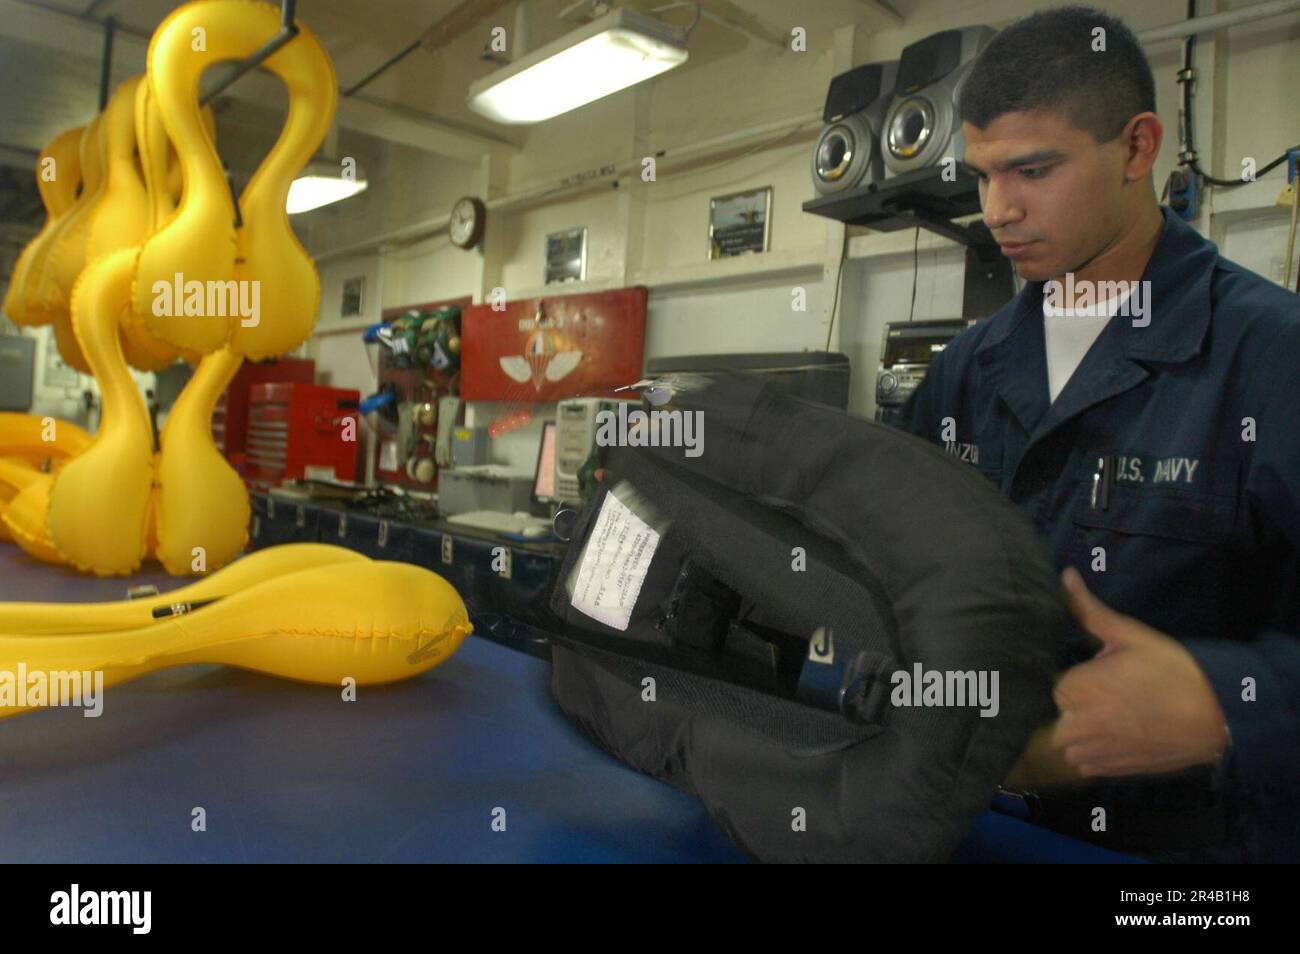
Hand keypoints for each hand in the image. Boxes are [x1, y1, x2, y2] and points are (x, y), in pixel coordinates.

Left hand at [1048, 567, 1228, 777]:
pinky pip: (1082, 760)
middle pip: (1055, 711)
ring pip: (1065, 738)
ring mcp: (1090, 751)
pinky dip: (1093, 749)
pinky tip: (1118, 734)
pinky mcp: (1106, 770)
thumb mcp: (1130, 635)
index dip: (1072, 675)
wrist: (1216, 716)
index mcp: (1075, 689)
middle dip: (1073, 702)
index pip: (1049, 681)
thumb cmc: (1172, 671)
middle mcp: (1075, 725)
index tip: (1096, 673)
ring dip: (1079, 728)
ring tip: (1114, 714)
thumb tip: (1065, 575)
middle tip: (1110, 693)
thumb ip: (1089, 610)